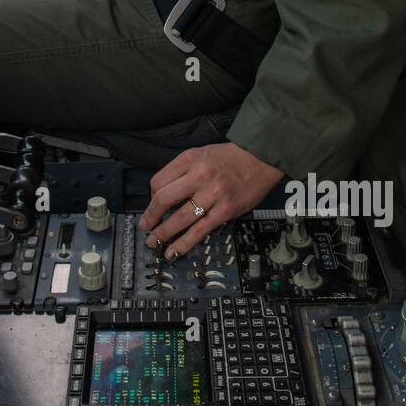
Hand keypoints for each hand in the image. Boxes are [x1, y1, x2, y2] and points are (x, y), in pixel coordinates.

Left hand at [138, 142, 283, 257]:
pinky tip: (174, 251)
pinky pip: (200, 231)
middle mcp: (199, 176)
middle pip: (165, 199)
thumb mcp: (200, 153)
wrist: (260, 158)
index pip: (159, 181)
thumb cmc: (229, 157)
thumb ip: (182, 171)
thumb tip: (164, 195)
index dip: (152, 197)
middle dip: (151, 217)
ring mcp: (213, 195)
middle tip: (145, 227)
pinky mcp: (226, 211)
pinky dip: (184, 243)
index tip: (152, 206)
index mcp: (189, 159)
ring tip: (154, 242)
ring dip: (163, 234)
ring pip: (180, 218)